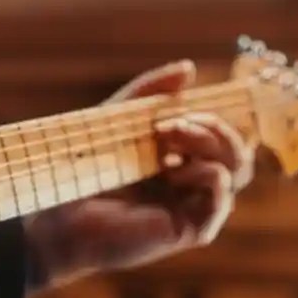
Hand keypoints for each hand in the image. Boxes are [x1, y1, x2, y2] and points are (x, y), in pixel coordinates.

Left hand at [24, 60, 254, 289]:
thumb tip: (188, 67)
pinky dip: (208, 174)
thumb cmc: (83, 172)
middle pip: (237, 151)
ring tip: (168, 137)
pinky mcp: (191, 230)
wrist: (60, 217)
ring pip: (237, 170)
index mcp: (180, 159)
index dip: (215, 117)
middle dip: (214, 127)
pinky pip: (222, 198)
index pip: (222, 135)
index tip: (180, 109)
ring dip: (210, 144)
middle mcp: (192, 184)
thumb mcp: (117, 119)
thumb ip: (149, 92)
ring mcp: (194, 207)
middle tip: (169, 123)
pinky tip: (174, 171)